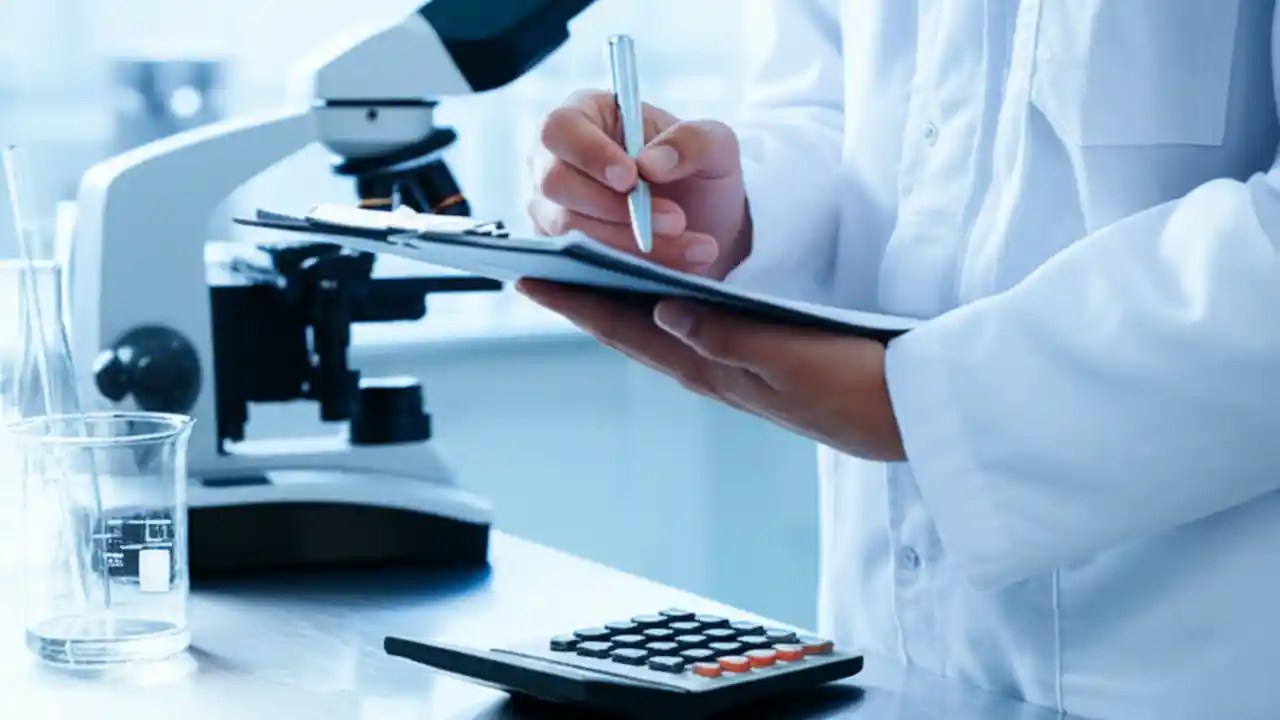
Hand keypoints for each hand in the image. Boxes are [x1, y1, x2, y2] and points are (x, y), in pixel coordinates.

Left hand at [518, 281, 906, 461]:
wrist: (904, 420)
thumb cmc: (855, 388)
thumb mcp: (791, 358)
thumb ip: (726, 336)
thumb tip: (663, 310)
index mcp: (712, 368)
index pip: (628, 330)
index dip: (577, 304)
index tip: (530, 280)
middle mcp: (710, 372)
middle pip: (629, 334)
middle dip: (581, 304)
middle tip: (538, 276)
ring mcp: (729, 372)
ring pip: (654, 336)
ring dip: (613, 310)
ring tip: (579, 283)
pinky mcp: (752, 367)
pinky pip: (686, 337)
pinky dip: (656, 316)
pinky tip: (653, 302)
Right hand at [528, 90, 750, 278]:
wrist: (703, 226)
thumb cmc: (697, 172)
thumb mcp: (715, 146)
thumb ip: (692, 142)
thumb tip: (650, 163)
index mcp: (583, 117)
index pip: (561, 128)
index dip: (589, 153)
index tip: (631, 178)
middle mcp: (553, 162)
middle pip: (556, 184)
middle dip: (616, 208)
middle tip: (676, 220)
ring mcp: (550, 208)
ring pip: (569, 230)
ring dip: (630, 243)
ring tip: (693, 248)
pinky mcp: (560, 250)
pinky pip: (579, 263)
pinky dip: (628, 268)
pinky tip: (673, 268)